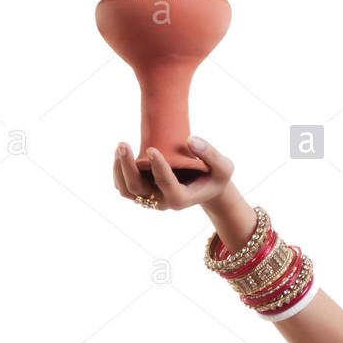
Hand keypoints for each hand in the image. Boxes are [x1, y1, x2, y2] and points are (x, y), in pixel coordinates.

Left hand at [111, 136, 233, 210]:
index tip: (152, 149)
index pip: (167, 185)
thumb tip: (191, 140)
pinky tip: (120, 154)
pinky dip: (119, 172)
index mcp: (181, 198)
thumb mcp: (223, 167)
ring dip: (119, 169)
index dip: (158, 168)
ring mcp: (151, 198)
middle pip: (137, 189)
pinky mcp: (144, 192)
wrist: (206, 186)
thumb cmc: (215, 176)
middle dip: (127, 167)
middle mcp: (162, 202)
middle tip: (123, 143)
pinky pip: (124, 186)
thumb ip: (211, 154)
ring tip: (121, 146)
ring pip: (126, 190)